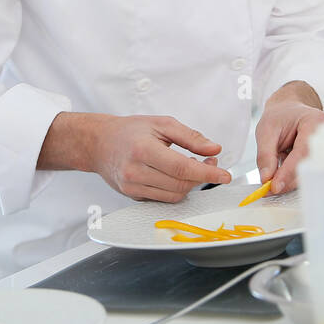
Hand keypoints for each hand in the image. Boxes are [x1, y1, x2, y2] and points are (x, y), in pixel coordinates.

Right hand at [89, 115, 229, 202]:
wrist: (99, 144)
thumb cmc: (130, 131)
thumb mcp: (162, 124)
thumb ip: (190, 137)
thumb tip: (214, 149)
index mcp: (143, 150)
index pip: (182, 168)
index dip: (207, 173)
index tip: (225, 175)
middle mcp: (135, 172)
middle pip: (180, 184)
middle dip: (201, 176)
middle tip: (209, 161)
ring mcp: (132, 187)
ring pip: (174, 195)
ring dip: (190, 184)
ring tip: (192, 165)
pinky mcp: (133, 197)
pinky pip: (164, 199)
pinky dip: (176, 189)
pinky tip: (176, 175)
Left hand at [255, 101, 323, 192]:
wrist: (289, 111)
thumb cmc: (279, 117)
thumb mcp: (266, 130)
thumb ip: (265, 155)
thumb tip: (266, 179)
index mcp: (315, 121)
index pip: (303, 151)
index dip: (289, 171)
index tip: (275, 186)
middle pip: (310, 166)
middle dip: (289, 180)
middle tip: (270, 189)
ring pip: (310, 174)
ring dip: (290, 181)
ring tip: (272, 183)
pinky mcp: (322, 159)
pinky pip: (308, 174)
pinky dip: (293, 178)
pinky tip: (280, 178)